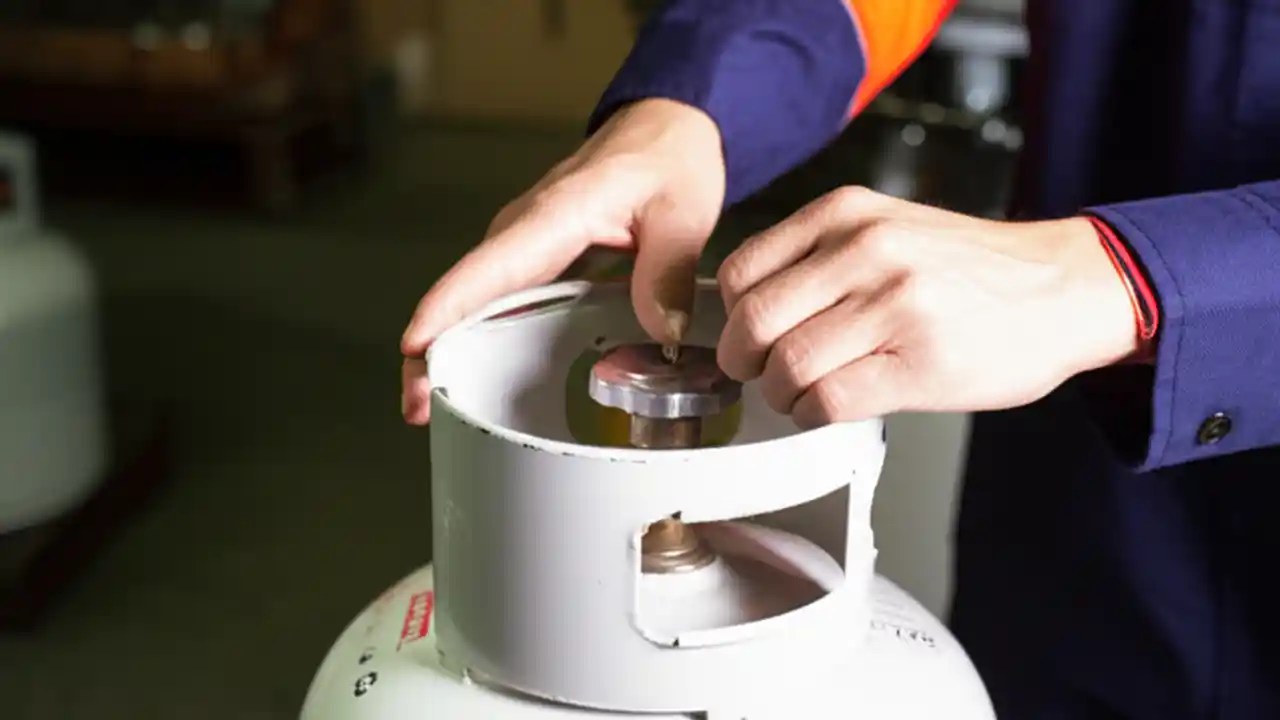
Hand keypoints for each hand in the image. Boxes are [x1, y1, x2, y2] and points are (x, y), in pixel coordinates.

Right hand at [400, 99, 725, 423]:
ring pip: (470, 302)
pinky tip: (475, 378)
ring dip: (448, 350)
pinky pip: (495, 302)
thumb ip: (668, 271)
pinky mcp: (532, 260)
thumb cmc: (667, 159)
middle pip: (461, 293)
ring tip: (433, 406)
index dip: (445, 310)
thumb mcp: (683, 211)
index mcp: (555, 215)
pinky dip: (477, 339)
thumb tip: (660, 334)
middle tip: (417, 408)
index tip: (415, 350)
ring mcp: (522, 246)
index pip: (487, 267)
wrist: (665, 130)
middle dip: (431, 349)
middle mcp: (524, 230)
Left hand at [715, 187, 1139, 427]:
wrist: (1064, 288)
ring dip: (782, 396)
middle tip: (764, 376)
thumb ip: (816, 255)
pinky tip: (831, 408)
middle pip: (752, 324)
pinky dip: (813, 415)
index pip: (739, 273)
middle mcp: (865, 251)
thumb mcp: (886, 227)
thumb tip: (743, 309)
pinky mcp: (919, 363)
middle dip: (744, 364)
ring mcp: (894, 306)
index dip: (731, 318)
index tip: (750, 337)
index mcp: (845, 214)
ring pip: (786, 367)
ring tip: (806, 393)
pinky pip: (828, 401)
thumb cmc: (969, 270)